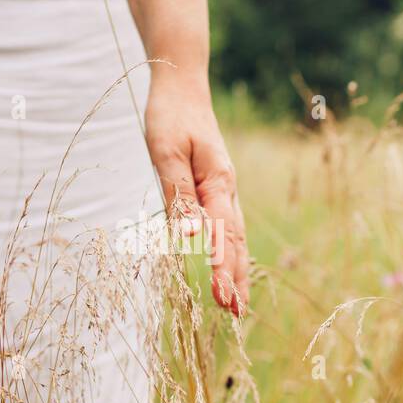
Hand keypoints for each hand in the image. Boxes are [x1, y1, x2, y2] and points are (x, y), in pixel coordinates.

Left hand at [144, 72, 249, 315]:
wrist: (182, 87)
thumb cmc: (170, 118)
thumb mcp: (166, 153)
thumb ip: (179, 195)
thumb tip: (191, 236)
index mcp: (217, 183)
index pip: (221, 235)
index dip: (223, 269)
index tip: (222, 299)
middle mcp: (226, 189)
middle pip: (236, 242)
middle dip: (236, 278)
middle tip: (236, 314)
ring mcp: (223, 189)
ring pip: (235, 237)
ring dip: (236, 269)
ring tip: (236, 303)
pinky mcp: (214, 187)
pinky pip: (226, 226)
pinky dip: (230, 252)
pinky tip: (228, 267)